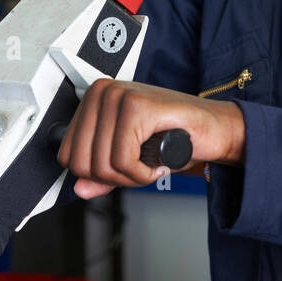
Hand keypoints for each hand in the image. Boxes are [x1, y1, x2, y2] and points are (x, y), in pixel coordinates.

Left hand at [55, 78, 245, 198]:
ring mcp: (119, 95)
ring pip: (102, 164)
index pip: (67, 154)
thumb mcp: (129, 158)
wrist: (214, 130)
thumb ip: (102, 173)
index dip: (95, 175)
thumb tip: (79, 188)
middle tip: (140, 171)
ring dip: (131, 178)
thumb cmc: (175, 137)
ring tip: (151, 166)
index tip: (123, 170)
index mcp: (94, 98)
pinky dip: (143, 175)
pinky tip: (159, 165)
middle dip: (114, 179)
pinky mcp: (137, 106)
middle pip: (81, 162)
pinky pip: (123, 160)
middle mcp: (103, 91)